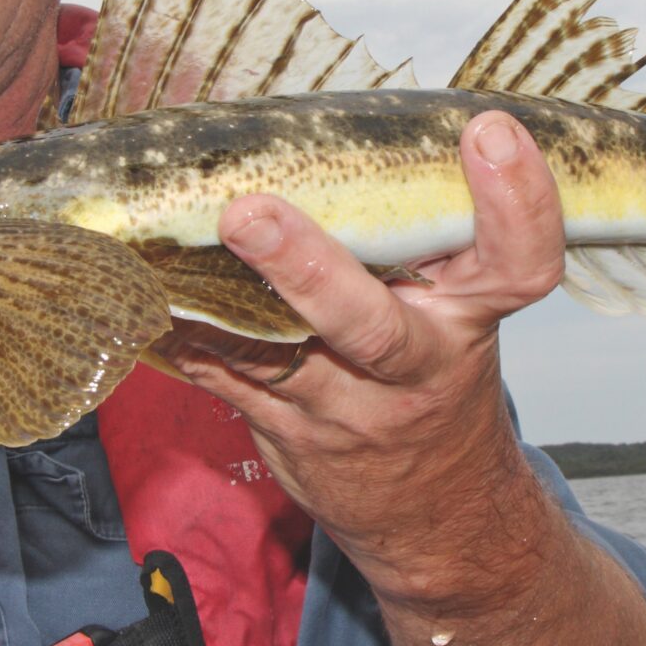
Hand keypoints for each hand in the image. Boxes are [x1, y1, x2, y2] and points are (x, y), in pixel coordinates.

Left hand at [154, 107, 645, 645]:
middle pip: (368, 325)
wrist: (441, 517)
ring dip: (206, 302)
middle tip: (249, 212)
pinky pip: (219, 373)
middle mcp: (413, 367)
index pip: (518, 262)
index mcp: (471, 317)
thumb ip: (422, 238)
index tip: (489, 128)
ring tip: (145, 245)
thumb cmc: (437, 371)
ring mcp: (345, 411)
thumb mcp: (462, 308)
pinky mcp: (286, 434)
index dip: (516, 199)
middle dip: (307, 269)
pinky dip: (174, 330)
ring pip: (269, 355)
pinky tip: (126, 291)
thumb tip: (334, 131)